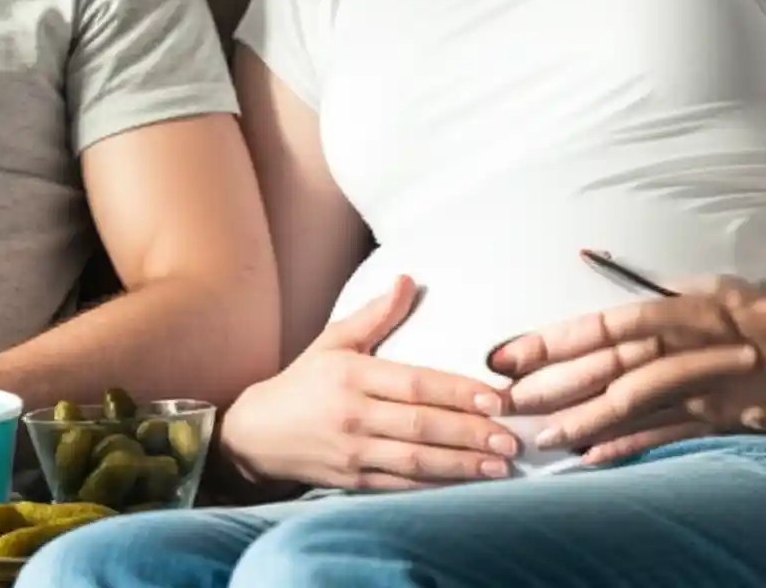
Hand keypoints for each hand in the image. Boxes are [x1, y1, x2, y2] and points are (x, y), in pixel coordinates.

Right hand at [220, 276, 517, 490]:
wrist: (254, 435)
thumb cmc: (301, 383)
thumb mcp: (332, 343)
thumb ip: (374, 316)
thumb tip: (407, 280)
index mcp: (350, 375)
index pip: (414, 384)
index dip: (458, 392)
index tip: (496, 398)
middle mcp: (351, 415)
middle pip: (421, 425)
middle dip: (471, 433)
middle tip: (512, 438)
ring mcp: (351, 452)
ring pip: (416, 460)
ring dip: (462, 464)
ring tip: (501, 465)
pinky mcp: (351, 481)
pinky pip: (402, 486)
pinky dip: (437, 486)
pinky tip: (467, 483)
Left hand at [494, 276, 765, 464]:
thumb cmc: (755, 312)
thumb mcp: (708, 288)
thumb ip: (650, 289)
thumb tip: (586, 260)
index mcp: (684, 311)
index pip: (604, 327)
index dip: (551, 342)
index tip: (505, 354)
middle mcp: (692, 349)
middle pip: (610, 367)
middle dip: (552, 386)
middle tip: (505, 400)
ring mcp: (707, 389)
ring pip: (634, 406)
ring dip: (583, 422)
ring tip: (540, 436)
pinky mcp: (722, 422)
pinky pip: (667, 438)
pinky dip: (628, 448)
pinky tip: (590, 458)